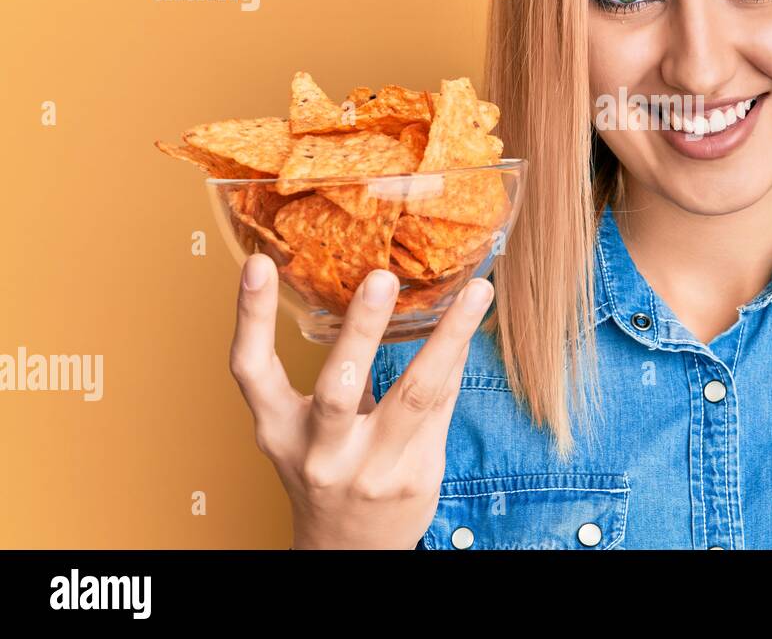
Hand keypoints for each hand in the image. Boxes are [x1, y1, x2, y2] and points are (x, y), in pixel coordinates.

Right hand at [229, 254, 492, 548]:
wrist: (349, 552)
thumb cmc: (327, 471)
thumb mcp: (303, 432)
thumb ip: (329, 374)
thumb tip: (365, 289)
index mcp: (280, 432)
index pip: (251, 371)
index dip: (250, 317)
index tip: (257, 264)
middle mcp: (321, 453)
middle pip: (338, 388)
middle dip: (361, 331)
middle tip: (381, 277)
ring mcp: (372, 469)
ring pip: (416, 396)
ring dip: (449, 338)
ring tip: (475, 294)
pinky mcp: (416, 476)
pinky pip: (443, 406)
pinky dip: (457, 361)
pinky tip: (474, 323)